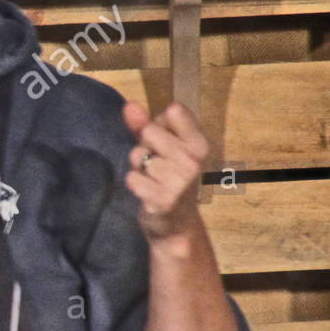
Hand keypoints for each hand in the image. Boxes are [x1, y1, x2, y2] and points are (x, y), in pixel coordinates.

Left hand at [121, 100, 208, 243]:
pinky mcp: (163, 201)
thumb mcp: (162, 149)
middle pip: (149, 131)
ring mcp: (180, 182)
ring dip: (138, 167)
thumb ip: (144, 124)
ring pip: (138, 155)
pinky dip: (134, 183)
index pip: (173, 111)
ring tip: (152, 179)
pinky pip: (133, 178)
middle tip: (156, 164)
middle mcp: (193, 161)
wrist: (176, 225)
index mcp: (199, 144)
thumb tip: (130, 105)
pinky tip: (146, 192)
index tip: (165, 141)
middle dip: (144, 146)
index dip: (159, 123)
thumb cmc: (169, 179)